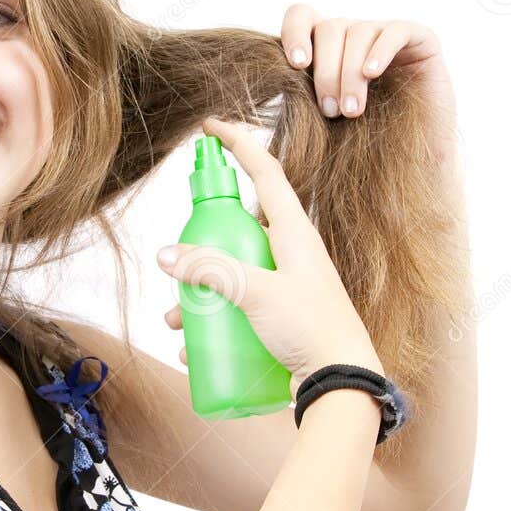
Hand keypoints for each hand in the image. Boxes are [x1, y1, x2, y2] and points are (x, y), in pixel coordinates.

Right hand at [158, 116, 383, 392]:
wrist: (343, 383)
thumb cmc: (311, 329)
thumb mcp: (256, 294)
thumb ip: (210, 271)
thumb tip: (166, 255)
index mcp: (296, 233)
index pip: (264, 172)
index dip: (238, 144)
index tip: (210, 127)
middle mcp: (292, 253)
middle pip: (237, 231)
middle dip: (200, 249)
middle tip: (176, 266)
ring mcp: (288, 286)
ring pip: (232, 276)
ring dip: (199, 296)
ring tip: (176, 322)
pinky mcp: (282, 318)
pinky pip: (239, 311)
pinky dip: (213, 326)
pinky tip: (193, 352)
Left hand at [280, 3, 458, 165]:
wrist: (416, 161)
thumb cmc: (361, 147)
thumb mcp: (318, 128)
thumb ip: (291, 108)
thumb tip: (245, 112)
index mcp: (325, 48)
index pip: (302, 17)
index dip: (295, 34)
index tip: (297, 65)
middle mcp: (353, 35)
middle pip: (330, 29)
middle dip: (326, 71)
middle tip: (330, 111)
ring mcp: (385, 34)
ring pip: (359, 32)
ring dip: (350, 73)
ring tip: (351, 111)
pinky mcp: (419, 39)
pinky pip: (395, 31)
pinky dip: (381, 50)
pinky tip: (373, 73)